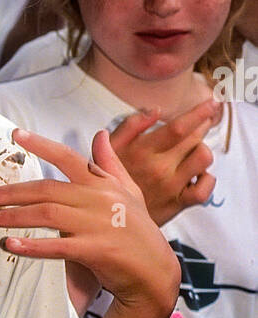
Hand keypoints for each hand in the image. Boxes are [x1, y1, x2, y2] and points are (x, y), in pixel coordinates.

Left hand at [0, 128, 180, 317]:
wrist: (155, 273)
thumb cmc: (139, 232)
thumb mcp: (129, 193)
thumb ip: (110, 164)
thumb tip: (99, 135)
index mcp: (104, 185)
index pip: (68, 158)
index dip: (41, 145)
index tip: (15, 135)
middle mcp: (100, 199)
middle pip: (47, 189)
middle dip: (12, 192)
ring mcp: (98, 224)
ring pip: (47, 214)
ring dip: (14, 217)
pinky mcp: (96, 250)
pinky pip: (58, 246)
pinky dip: (33, 246)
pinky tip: (11, 245)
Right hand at [108, 100, 223, 224]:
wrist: (107, 214)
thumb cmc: (110, 176)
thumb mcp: (110, 146)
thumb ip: (131, 125)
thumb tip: (156, 110)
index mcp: (143, 151)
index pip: (178, 127)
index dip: (199, 113)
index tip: (211, 103)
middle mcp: (159, 168)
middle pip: (194, 139)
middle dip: (202, 126)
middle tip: (201, 122)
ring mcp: (170, 187)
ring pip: (203, 158)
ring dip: (202, 150)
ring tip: (192, 150)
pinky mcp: (177, 204)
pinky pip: (205, 189)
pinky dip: (207, 179)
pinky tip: (197, 175)